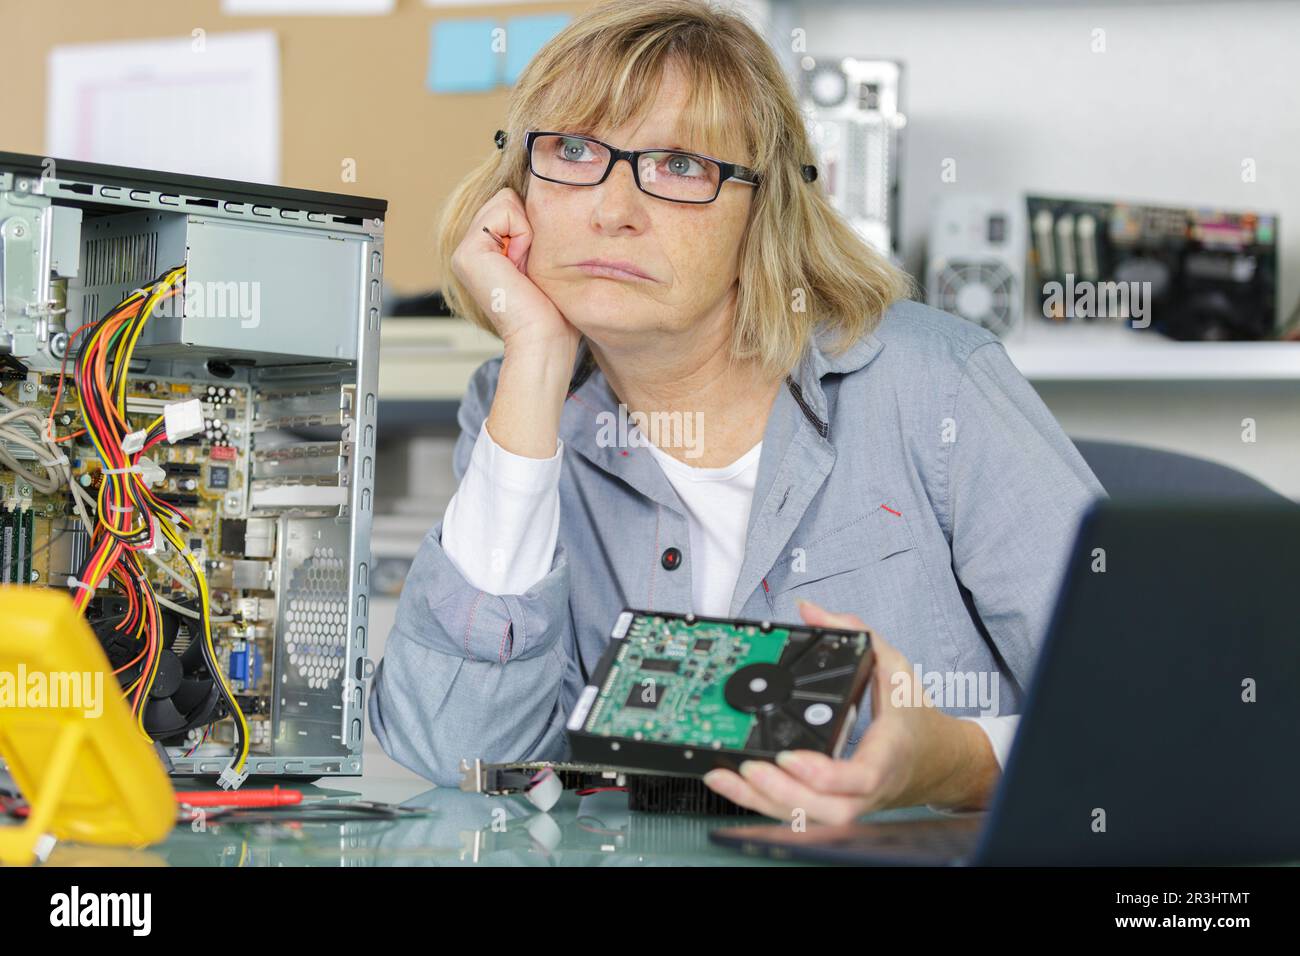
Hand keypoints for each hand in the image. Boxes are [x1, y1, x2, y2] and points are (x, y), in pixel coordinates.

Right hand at [449, 187, 579, 353]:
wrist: (544, 339)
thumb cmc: (553, 311)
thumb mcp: (542, 261)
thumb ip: (532, 231)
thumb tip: (545, 196)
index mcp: (484, 253)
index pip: (510, 206)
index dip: (532, 227)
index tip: (534, 266)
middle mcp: (469, 250)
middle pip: (507, 199)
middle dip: (529, 227)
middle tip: (529, 267)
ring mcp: (464, 250)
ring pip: (506, 201)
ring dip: (527, 232)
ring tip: (524, 268)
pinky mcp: (468, 252)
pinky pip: (504, 210)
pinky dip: (522, 234)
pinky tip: (519, 267)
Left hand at [701, 599, 1000, 824]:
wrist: (938, 761)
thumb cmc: (915, 720)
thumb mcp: (896, 668)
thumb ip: (855, 634)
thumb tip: (811, 611)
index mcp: (886, 755)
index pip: (860, 777)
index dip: (823, 774)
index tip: (790, 758)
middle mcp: (867, 788)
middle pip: (826, 810)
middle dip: (783, 793)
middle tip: (750, 767)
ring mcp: (850, 802)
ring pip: (807, 819)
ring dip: (763, 802)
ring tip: (727, 777)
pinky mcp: (832, 806)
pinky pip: (797, 815)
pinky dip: (762, 804)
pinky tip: (733, 785)